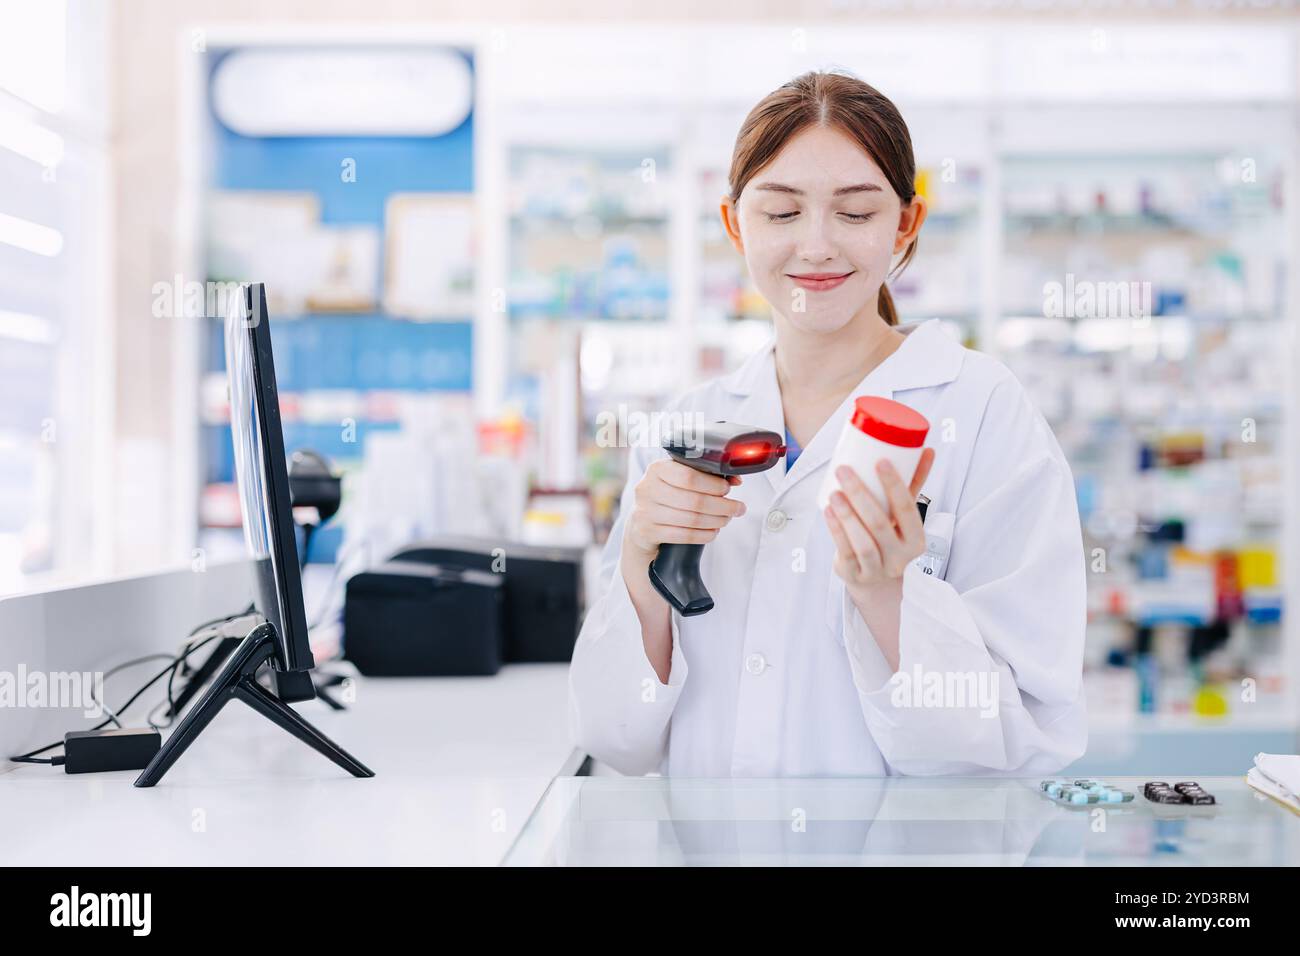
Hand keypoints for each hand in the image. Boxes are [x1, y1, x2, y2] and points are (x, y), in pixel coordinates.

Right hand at [621, 458, 745, 561]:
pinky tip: (713, 531)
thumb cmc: (667, 497)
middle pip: (694, 501)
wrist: (640, 523)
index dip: (713, 485)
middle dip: (722, 506)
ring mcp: (645, 512)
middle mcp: (647, 489)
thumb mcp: (678, 480)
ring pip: (691, 519)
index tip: (728, 489)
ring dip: (716, 521)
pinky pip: (684, 535)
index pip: (689, 476)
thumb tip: (734, 479)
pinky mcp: (648, 532)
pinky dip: (704, 535)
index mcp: (657, 469)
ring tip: (726, 519)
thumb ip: (704, 475)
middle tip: (737, 508)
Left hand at [824, 448, 934, 595]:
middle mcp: (900, 557)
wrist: (876, 580)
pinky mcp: (854, 574)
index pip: (908, 508)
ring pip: (863, 542)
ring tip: (834, 492)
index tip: (880, 461)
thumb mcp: (903, 517)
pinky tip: (828, 511)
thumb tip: (927, 450)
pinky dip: (836, 530)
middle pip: (880, 523)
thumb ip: (913, 485)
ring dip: (847, 515)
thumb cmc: (890, 538)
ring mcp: (877, 569)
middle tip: (844, 469)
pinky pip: (845, 552)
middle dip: (860, 494)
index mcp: (916, 539)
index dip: (895, 485)